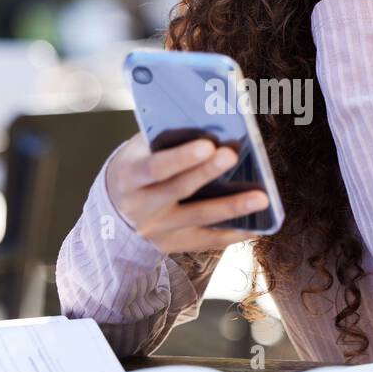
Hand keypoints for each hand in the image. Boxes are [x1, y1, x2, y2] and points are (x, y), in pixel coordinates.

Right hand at [105, 133, 269, 254]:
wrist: (111, 214)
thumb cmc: (134, 171)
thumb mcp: (136, 152)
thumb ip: (163, 140)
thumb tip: (206, 125)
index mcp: (129, 178)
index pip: (155, 167)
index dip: (181, 158)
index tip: (207, 144)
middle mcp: (141, 207)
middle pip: (179, 189)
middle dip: (207, 172)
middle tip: (232, 156)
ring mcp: (158, 230)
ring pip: (199, 217)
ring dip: (232, 207)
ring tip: (261, 198)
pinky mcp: (173, 245)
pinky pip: (207, 240)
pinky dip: (233, 233)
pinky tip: (257, 226)